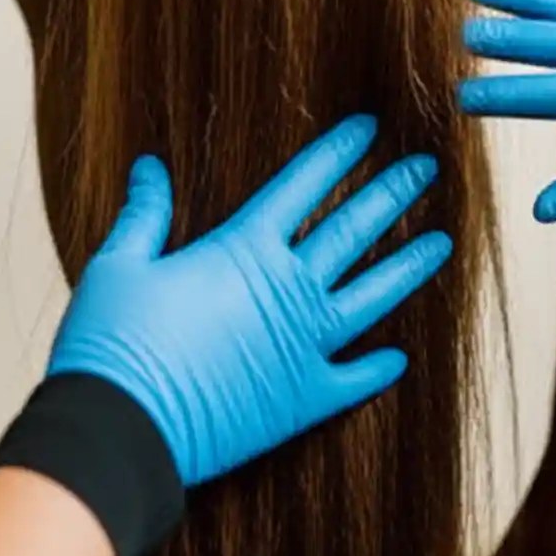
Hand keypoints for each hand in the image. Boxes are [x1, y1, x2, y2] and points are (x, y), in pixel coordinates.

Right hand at [47, 115, 450, 484]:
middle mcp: (286, 290)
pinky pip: (356, 379)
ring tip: (443, 243)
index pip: (303, 185)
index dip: (338, 152)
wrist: (122, 427)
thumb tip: (148, 167)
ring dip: (409, 266)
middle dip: (393, 194)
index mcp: (242, 249)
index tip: (370, 128)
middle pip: (353, 230)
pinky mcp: (304, 398)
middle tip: (427, 170)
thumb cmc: (112, 345)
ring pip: (372, 296)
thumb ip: (144, 214)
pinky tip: (400, 357)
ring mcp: (303, 345)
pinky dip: (380, 369)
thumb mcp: (119, 265)